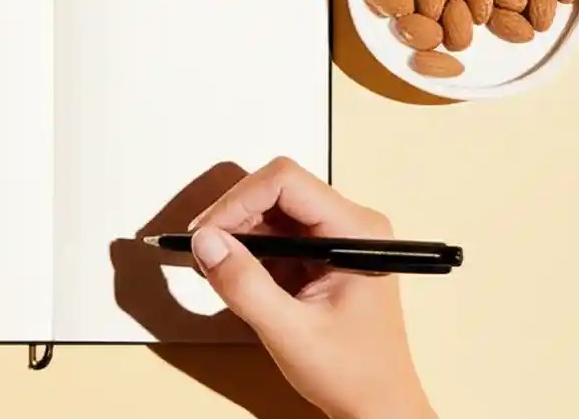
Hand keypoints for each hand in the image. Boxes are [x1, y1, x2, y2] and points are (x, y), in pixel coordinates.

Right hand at [189, 158, 436, 418]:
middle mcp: (349, 225)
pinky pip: (275, 235)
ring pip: (271, 211)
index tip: (207, 232)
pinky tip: (235, 277)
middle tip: (202, 251)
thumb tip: (205, 242)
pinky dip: (248, 251)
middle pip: (275, 191)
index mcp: (356, 232)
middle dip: (232, 217)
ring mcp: (335, 238)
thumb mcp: (290, 332)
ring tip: (215, 269)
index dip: (238, 200)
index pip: (286, 182)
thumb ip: (245, 285)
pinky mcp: (320, 255)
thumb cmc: (352, 373)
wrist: (376, 406)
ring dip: (237, 235)